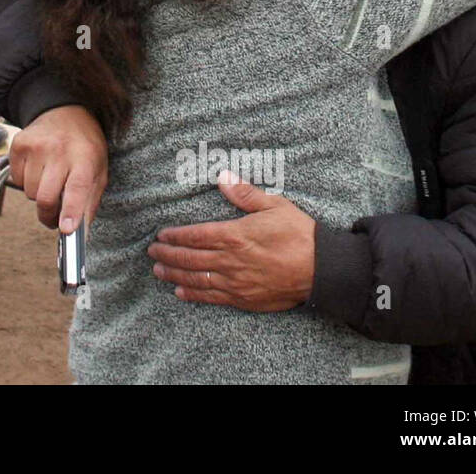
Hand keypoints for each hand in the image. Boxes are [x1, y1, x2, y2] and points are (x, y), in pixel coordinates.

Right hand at [9, 105, 107, 232]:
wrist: (64, 111)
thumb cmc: (84, 147)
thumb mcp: (99, 171)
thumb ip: (89, 202)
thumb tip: (80, 235)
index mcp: (84, 157)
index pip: (77, 187)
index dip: (71, 211)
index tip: (66, 230)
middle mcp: (59, 149)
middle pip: (46, 197)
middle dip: (48, 216)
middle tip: (53, 218)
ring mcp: (35, 145)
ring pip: (29, 192)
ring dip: (38, 195)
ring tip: (49, 179)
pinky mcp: (18, 144)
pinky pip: (16, 180)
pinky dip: (25, 181)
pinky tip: (37, 168)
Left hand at [147, 170, 314, 311]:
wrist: (323, 270)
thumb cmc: (299, 234)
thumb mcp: (274, 206)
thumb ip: (245, 194)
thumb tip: (223, 177)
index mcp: (235, 235)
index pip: (195, 236)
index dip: (175, 236)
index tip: (160, 236)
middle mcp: (230, 260)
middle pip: (190, 259)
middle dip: (167, 256)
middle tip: (151, 253)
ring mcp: (236, 282)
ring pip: (196, 279)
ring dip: (174, 276)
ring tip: (158, 272)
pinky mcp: (245, 298)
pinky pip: (213, 298)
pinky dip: (194, 295)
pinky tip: (181, 293)